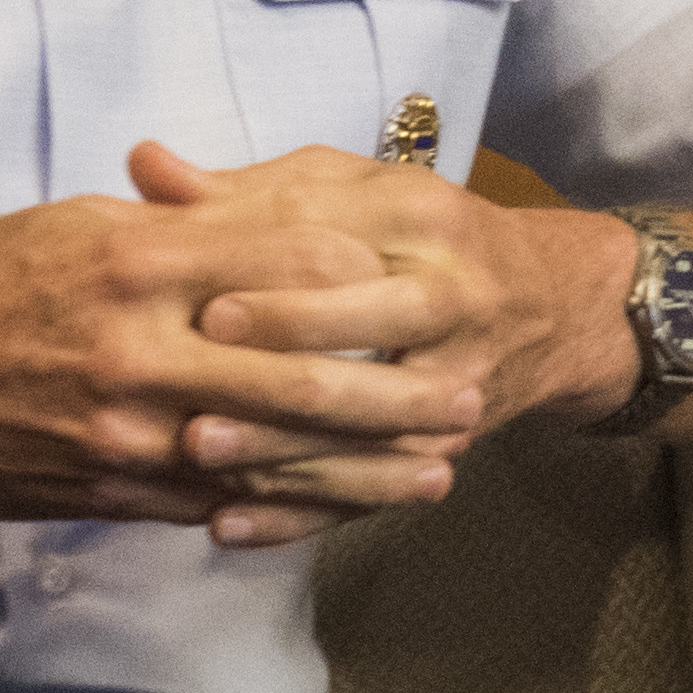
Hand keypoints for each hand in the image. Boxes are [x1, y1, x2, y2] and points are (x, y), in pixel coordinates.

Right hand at [0, 170, 494, 539]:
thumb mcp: (70, 228)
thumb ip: (174, 230)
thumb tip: (270, 226)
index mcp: (136, 262)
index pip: (285, 267)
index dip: (367, 282)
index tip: (423, 289)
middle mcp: (137, 347)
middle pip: (299, 374)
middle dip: (396, 391)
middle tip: (473, 396)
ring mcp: (120, 430)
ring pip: (267, 456)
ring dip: (363, 471)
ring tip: (436, 474)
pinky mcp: (99, 489)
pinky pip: (209, 504)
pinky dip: (280, 511)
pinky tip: (336, 515)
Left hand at [122, 139, 646, 542]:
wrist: (548, 305)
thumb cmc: (423, 236)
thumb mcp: (350, 191)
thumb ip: (247, 190)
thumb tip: (144, 166)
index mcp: (426, 225)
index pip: (350, 254)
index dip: (279, 284)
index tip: (205, 307)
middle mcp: (454, 304)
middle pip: (371, 339)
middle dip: (284, 364)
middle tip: (198, 382)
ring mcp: (455, 389)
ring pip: (365, 429)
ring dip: (281, 450)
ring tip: (195, 455)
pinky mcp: (442, 451)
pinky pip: (366, 493)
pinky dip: (297, 516)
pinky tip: (227, 526)